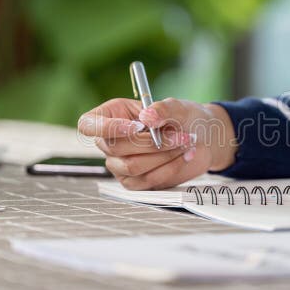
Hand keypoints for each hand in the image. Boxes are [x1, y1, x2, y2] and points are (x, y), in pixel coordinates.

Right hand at [78, 98, 236, 189]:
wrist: (201, 138)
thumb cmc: (182, 118)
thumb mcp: (175, 107)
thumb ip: (162, 109)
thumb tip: (148, 117)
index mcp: (110, 115)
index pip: (89, 124)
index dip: (107, 127)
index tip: (137, 126)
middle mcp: (110, 142)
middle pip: (116, 148)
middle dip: (152, 142)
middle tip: (182, 135)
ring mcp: (120, 164)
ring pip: (132, 166)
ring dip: (163, 155)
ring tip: (186, 143)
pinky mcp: (135, 182)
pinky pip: (146, 180)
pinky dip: (169, 168)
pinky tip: (184, 156)